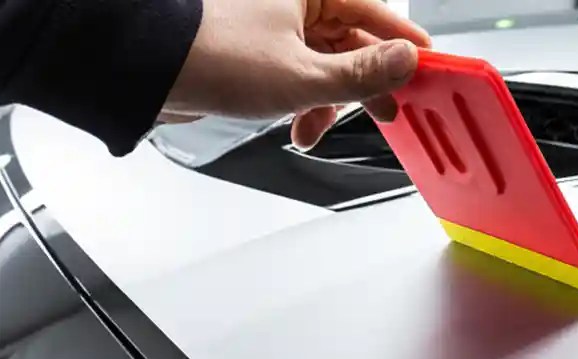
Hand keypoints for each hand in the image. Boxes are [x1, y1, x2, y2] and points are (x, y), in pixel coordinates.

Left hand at [164, 0, 431, 148]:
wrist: (148, 71)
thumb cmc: (213, 57)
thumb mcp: (302, 76)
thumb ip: (361, 74)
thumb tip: (406, 62)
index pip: (376, 12)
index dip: (404, 45)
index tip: (429, 69)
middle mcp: (294, 3)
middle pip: (353, 42)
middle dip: (363, 84)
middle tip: (383, 113)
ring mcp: (275, 27)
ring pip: (326, 64)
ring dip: (329, 102)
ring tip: (317, 128)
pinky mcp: (258, 52)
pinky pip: (299, 75)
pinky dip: (304, 102)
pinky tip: (297, 125)